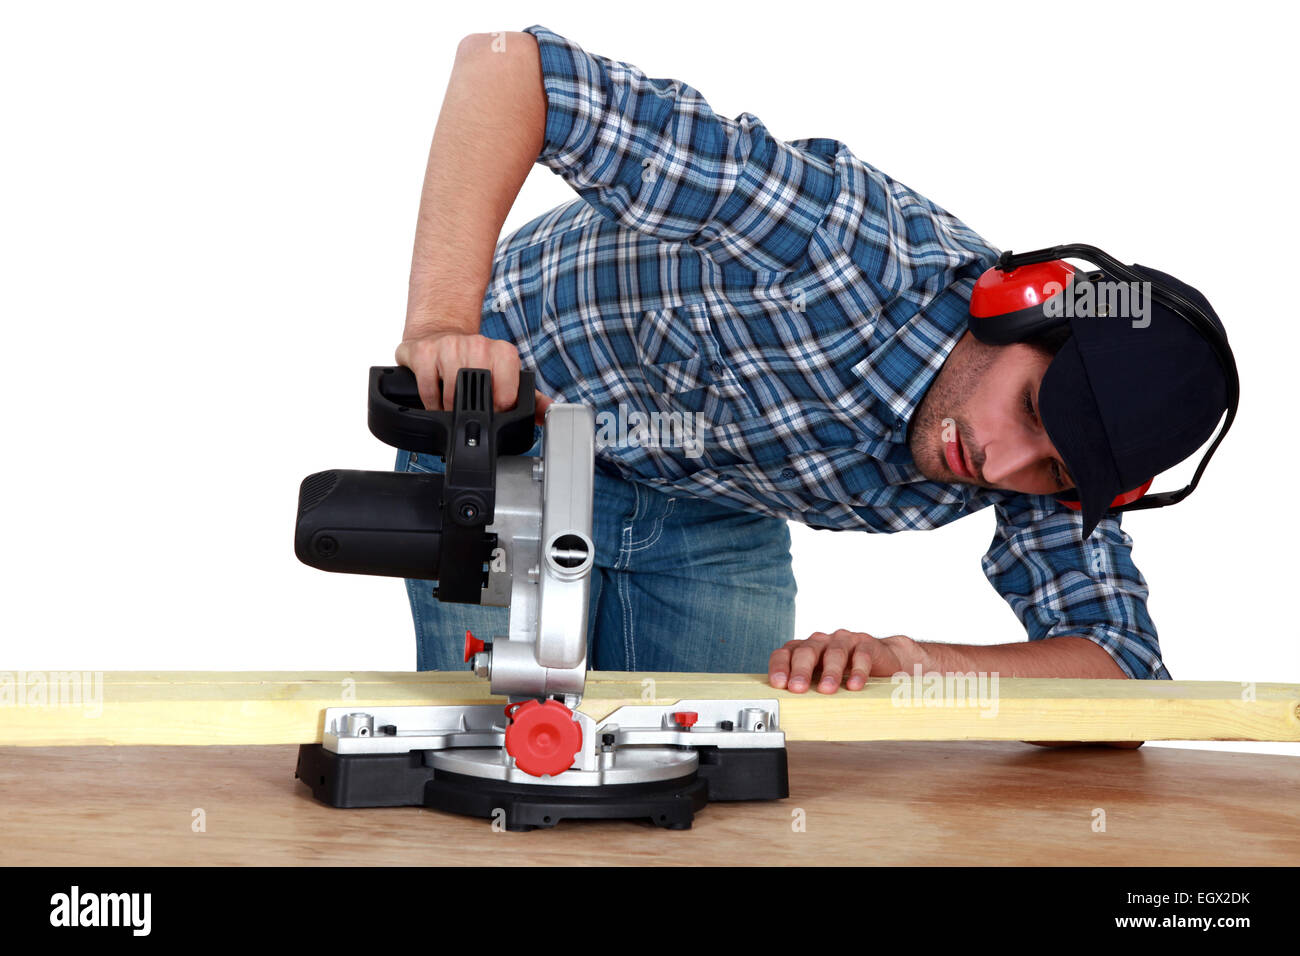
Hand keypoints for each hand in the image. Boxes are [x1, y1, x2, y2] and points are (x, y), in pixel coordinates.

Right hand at [395, 331, 552, 421]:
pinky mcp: (424, 351)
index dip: (498, 414)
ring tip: (452, 404)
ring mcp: (450, 346)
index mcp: (504, 353)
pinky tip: (436, 398)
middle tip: (469, 411)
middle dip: (472, 415)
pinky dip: (431, 403)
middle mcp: (479, 346)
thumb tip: (550, 411)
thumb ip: (531, 396)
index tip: (492, 413)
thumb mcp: (506, 375)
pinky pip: (428, 391)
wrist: (441, 333)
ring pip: (451, 398)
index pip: (506, 398)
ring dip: (449, 410)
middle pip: (477, 400)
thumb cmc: (477, 359)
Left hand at [768, 630, 919, 692]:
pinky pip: (861, 655)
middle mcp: (821, 642)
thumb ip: (806, 688)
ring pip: (834, 652)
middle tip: (798, 688)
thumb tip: (787, 708)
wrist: (882, 661)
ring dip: (830, 672)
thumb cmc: (845, 672)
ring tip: (827, 689)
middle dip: (801, 670)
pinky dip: (858, 671)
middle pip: (807, 651)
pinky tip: (854, 685)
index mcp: (805, 649)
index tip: (778, 683)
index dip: (780, 667)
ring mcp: (843, 640)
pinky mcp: (866, 643)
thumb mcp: (821, 680)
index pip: (785, 653)